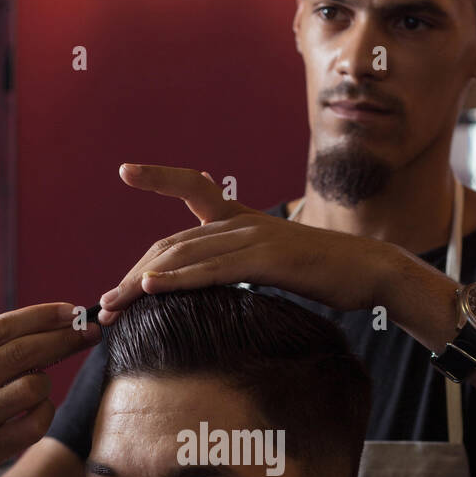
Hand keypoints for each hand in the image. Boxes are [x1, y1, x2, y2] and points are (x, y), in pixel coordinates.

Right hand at [0, 303, 98, 476]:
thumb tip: (59, 323)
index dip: (41, 317)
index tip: (73, 311)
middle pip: (19, 355)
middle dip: (62, 339)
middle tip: (90, 333)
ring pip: (32, 388)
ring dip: (45, 382)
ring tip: (35, 384)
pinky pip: (36, 424)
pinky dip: (45, 411)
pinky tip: (36, 409)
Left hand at [96, 163, 401, 322]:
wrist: (371, 272)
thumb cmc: (326, 273)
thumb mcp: (278, 263)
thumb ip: (246, 263)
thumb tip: (223, 278)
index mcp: (243, 219)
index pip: (194, 187)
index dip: (159, 176)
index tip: (125, 170)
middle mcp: (243, 222)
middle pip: (172, 242)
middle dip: (132, 274)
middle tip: (104, 305)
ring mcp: (254, 238)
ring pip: (184, 256)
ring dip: (142, 283)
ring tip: (112, 306)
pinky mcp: (267, 260)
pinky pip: (212, 270)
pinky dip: (177, 280)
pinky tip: (151, 289)